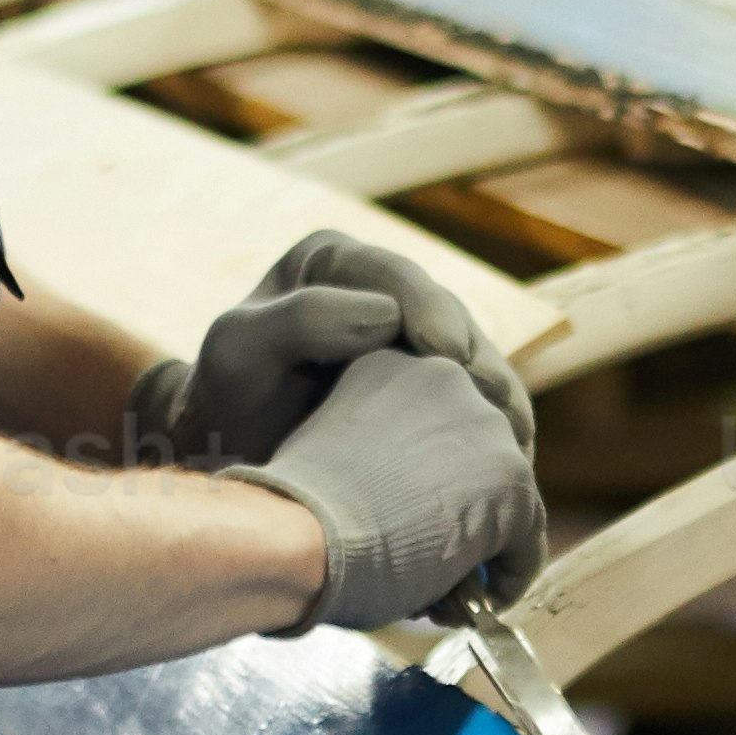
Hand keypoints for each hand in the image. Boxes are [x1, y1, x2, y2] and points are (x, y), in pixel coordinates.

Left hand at [126, 227, 540, 479]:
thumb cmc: (223, 397)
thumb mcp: (239, 350)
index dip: (431, 313)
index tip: (447, 354)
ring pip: (474, 367)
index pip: (395, 278)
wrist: (220, 451)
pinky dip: (491, 438)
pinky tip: (506, 470)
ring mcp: (412, 343)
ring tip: (514, 448)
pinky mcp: (431, 390)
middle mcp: (383, 293)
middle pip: (450, 321)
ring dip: (498, 409)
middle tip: (497, 409)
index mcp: (335, 264)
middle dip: (478, 366)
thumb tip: (388, 316)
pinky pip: (473, 407)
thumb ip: (300, 320)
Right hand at [253, 345, 550, 635]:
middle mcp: (448, 379)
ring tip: (452, 587)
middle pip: (480, 453)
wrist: (297, 537)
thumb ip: (385, 461)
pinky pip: (528, 542)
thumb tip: (418, 512)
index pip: (441, 420)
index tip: (413, 520)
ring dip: (486, 543)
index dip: (435, 479)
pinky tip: (480, 603)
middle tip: (434, 556)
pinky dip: (510, 576)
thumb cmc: (296, 514)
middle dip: (464, 508)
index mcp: (397, 363)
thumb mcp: (338, 455)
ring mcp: (485, 429)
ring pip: (508, 497)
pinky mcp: (511, 482)